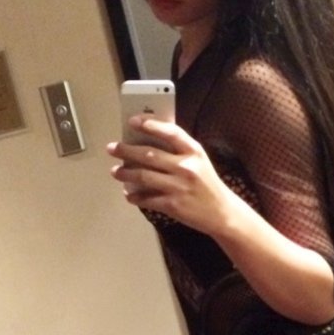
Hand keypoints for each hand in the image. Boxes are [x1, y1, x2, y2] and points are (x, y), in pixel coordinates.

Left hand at [107, 117, 236, 236]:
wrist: (222, 213)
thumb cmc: (206, 183)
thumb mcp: (199, 161)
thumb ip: (178, 150)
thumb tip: (146, 141)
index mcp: (194, 151)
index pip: (170, 132)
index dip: (150, 125)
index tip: (132, 121)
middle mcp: (186, 167)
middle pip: (149, 155)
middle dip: (126, 150)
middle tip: (112, 148)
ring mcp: (178, 187)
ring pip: (143, 176)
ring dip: (125, 173)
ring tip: (115, 172)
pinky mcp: (173, 205)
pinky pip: (147, 199)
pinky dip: (134, 196)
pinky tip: (128, 194)